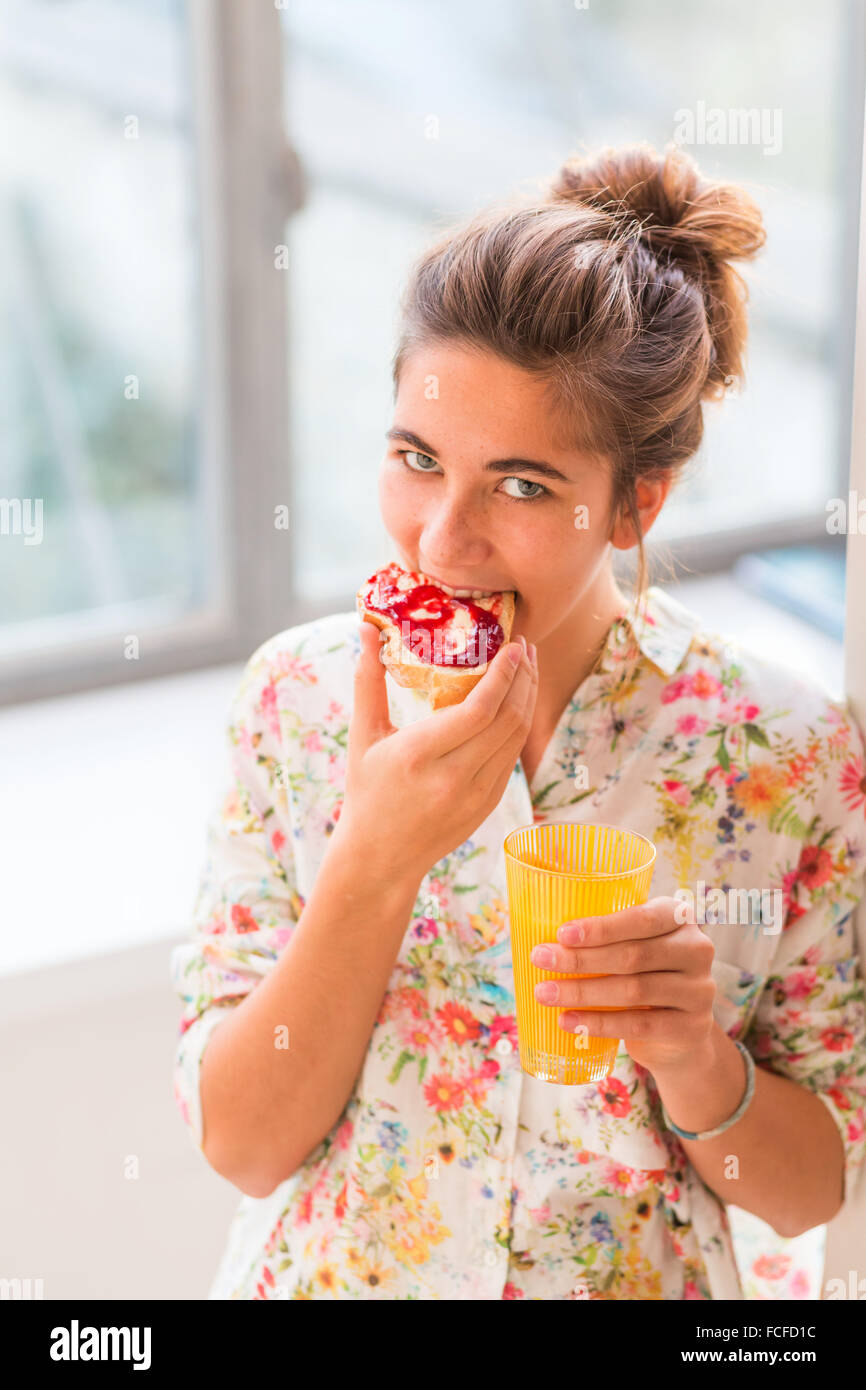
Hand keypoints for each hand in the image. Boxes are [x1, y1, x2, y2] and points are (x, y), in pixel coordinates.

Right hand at [332, 621, 537, 883]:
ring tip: (526, 668)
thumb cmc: (366, 792)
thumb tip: (367, 629)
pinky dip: (518, 725)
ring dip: (528, 698)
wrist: (380, 858)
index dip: (504, 674)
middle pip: (508, 719)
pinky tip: (515, 703)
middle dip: (525, 678)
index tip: (514, 645)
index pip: (479, 710)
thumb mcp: (363, 737)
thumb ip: (368, 681)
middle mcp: (453, 777)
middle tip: (524, 646)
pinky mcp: (488, 805)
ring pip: (517, 738)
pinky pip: (511, 756)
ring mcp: (476, 796)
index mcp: (420, 755)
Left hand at [529, 896, 716, 1074]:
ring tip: (544, 992)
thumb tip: (547, 940)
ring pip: (633, 990)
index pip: (643, 919)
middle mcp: (697, 950)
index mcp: (680, 918)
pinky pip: (638, 1025)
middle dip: (581, 959)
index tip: (561, 933)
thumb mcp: (636, 946)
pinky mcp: (691, 1028)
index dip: (602, 927)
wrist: (681, 1034)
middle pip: (633, 955)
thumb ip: (608, 938)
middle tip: (539, 959)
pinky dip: (598, 1024)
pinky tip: (568, 1021)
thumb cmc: (644, 975)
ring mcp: (699, 990)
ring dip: (582, 992)